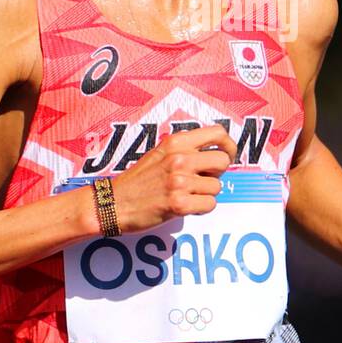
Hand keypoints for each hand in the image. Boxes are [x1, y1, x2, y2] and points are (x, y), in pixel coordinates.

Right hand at [107, 124, 238, 232]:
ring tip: (186, 195)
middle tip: (203, 180)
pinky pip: (210, 205)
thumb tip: (216, 154)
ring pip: (217, 186)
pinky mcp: (178, 204)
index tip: (227, 155)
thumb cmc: (137, 181)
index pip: (218, 133)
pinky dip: (201, 209)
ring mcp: (179, 181)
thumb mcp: (159, 153)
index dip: (229, 145)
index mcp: (175, 142)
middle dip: (217, 173)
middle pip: (223, 161)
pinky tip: (186, 207)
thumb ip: (185, 150)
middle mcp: (180, 158)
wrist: (113, 203)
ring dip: (206, 194)